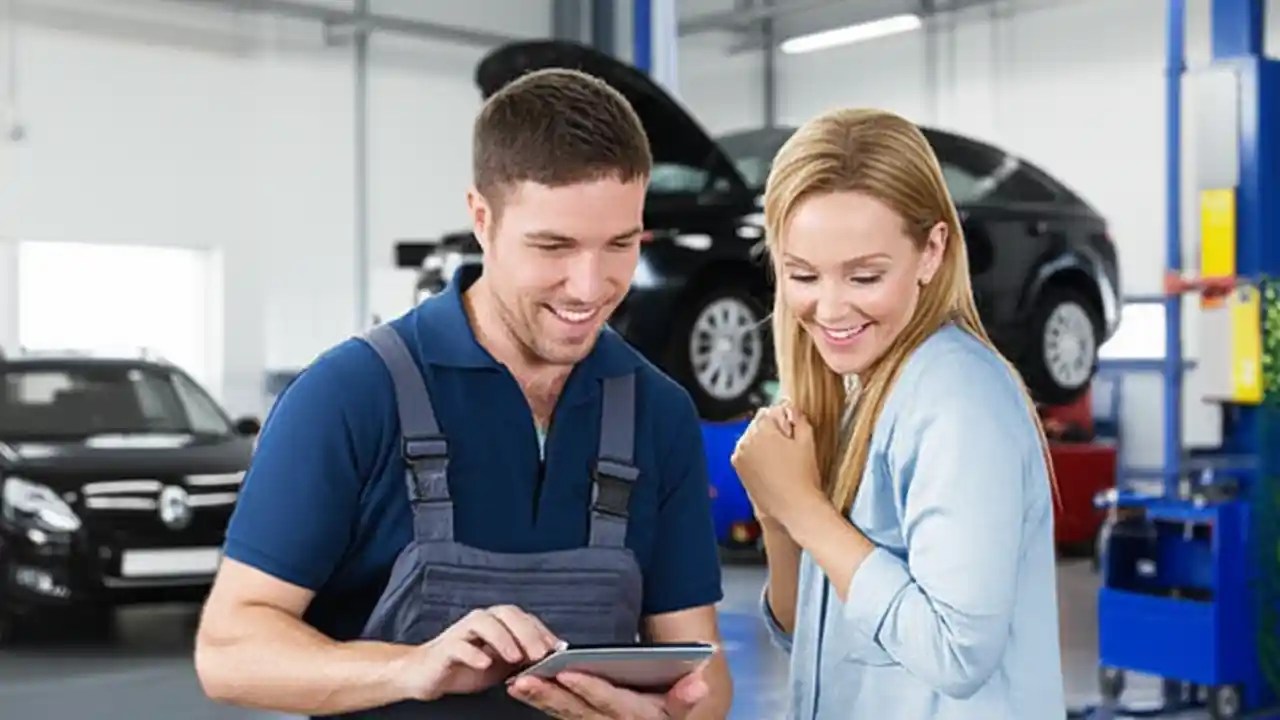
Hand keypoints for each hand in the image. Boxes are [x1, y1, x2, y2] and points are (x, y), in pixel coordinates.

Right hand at [395, 605, 561, 701]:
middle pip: (507, 614)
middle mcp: (481, 620)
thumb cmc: (469, 665)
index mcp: (498, 621)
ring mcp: (462, 632)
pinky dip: (473, 653)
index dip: (542, 631)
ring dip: (502, 638)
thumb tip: (556, 655)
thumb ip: (525, 656)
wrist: (428, 673)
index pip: (525, 618)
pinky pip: (458, 646)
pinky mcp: (444, 648)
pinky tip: (484, 663)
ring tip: (515, 657)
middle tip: (540, 654)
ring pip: (483, 623)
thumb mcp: (503, 663)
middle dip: (526, 632)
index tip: (558, 649)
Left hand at [507, 665, 708, 718]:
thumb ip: (686, 697)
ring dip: (539, 698)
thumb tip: (699, 683)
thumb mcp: (680, 708)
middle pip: (576, 710)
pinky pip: (557, 713)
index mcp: (634, 717)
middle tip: (527, 679)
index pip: (610, 702)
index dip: (590, 688)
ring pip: (561, 713)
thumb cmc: (668, 714)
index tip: (569, 672)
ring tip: (517, 682)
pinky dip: (539, 700)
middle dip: (551, 693)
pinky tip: (520, 686)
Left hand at [731, 402, 823, 531]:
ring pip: (751, 438)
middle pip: (758, 423)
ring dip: (763, 442)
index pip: (771, 411)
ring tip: (780, 458)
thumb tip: (790, 408)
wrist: (793, 507)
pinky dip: (756, 455)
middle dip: (772, 429)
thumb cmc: (803, 476)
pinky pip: (746, 452)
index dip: (785, 419)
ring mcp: (739, 455)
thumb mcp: (807, 442)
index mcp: (762, 430)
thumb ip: (798, 418)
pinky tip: (771, 467)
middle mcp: (746, 440)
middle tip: (788, 446)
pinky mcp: (738, 469)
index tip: (793, 431)